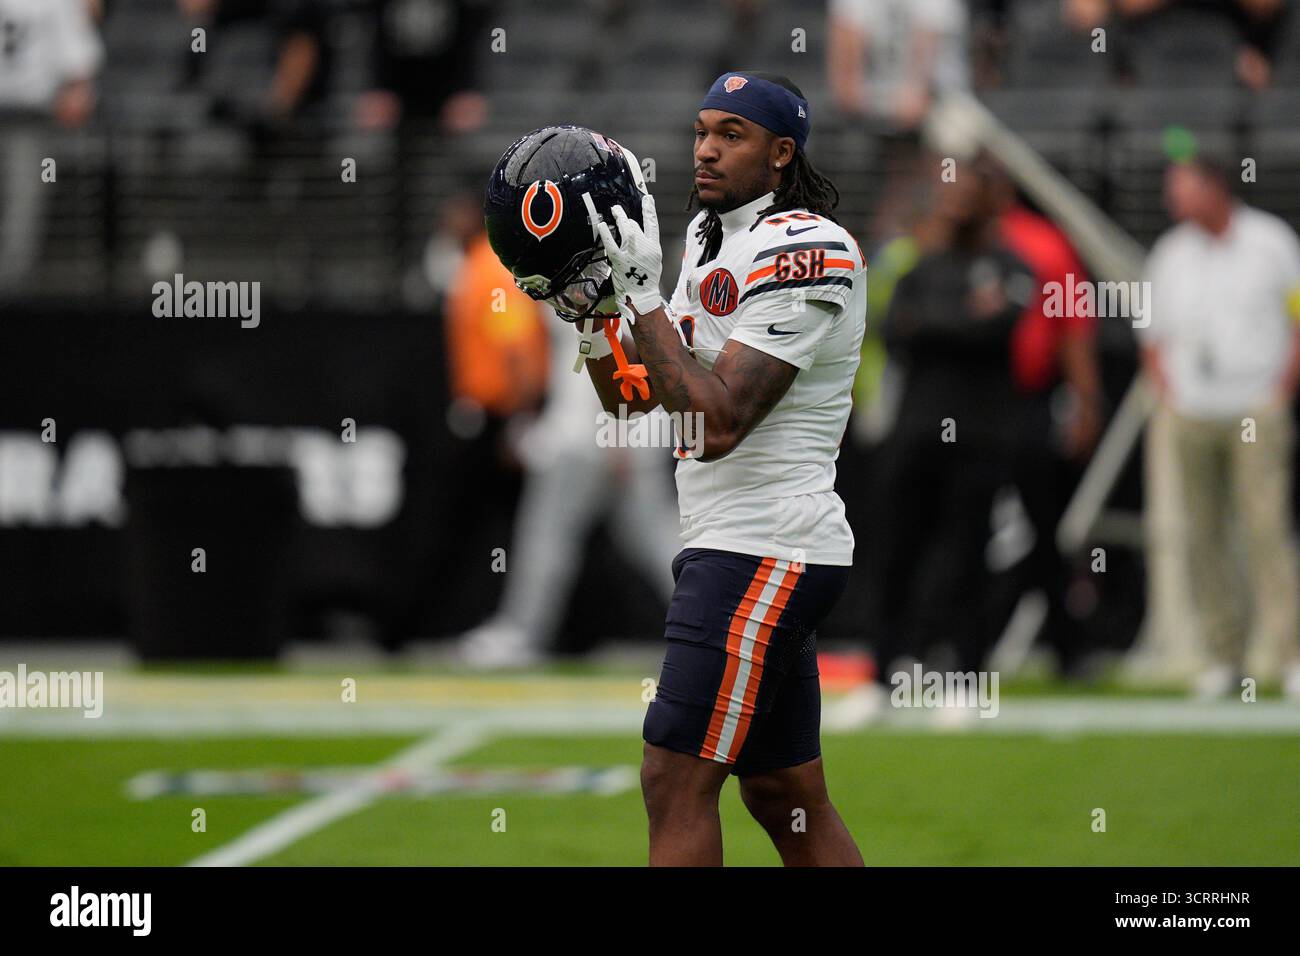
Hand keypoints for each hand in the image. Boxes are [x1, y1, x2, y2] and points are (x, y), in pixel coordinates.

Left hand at [591, 193, 662, 315]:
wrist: (642, 296)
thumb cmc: (647, 281)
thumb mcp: (655, 261)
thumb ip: (648, 246)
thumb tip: (639, 235)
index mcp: (655, 247)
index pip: (653, 223)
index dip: (649, 209)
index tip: (647, 198)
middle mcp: (644, 247)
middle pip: (635, 225)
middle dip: (626, 220)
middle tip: (619, 211)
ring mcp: (631, 252)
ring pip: (625, 228)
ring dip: (619, 217)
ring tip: (614, 211)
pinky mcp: (619, 259)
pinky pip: (611, 242)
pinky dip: (606, 232)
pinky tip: (603, 225)